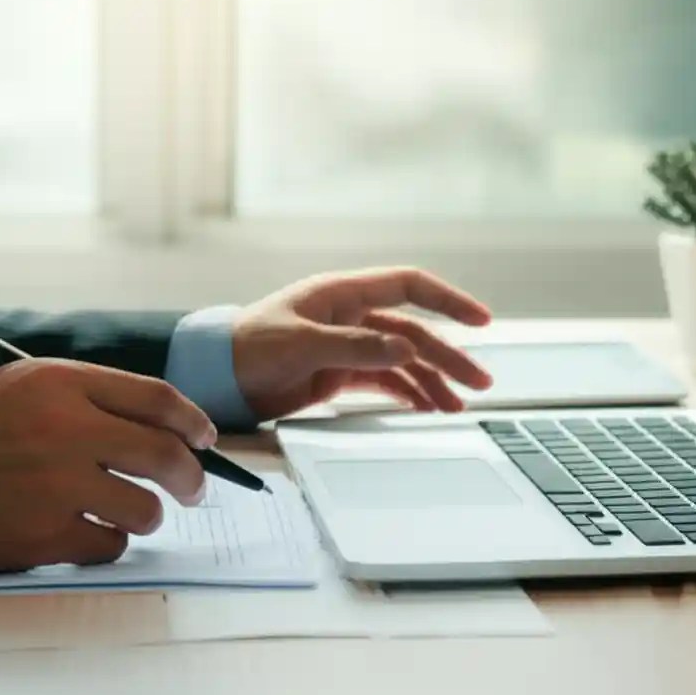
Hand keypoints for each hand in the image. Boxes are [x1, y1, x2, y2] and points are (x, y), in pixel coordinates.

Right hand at [0, 359, 218, 576]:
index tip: (205, 438)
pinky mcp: (44, 535)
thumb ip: (87, 398)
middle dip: (192, 476)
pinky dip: (108, 542)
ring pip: (144, 507)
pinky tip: (87, 533)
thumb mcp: (19, 388)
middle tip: (194, 488)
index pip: (156, 398)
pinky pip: (110, 544)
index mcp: (61, 383)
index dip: (192, 421)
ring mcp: (57, 484)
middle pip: (165, 454)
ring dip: (145, 514)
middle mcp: (66, 428)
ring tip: (126, 512)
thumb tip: (162, 426)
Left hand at [232, 267, 493, 419]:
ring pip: (404, 361)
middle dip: (450, 357)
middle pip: (415, 333)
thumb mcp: (301, 345)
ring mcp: (347, 346)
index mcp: (343, 294)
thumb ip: (355, 347)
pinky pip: (384, 381)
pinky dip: (407, 394)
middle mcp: (351, 316)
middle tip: (480, 382)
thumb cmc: (247, 347)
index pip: (410, 286)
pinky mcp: (338, 374)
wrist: (214, 377)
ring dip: (433, 380)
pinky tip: (427, 408)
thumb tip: (406, 351)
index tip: (481, 320)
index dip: (449, 300)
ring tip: (458, 405)